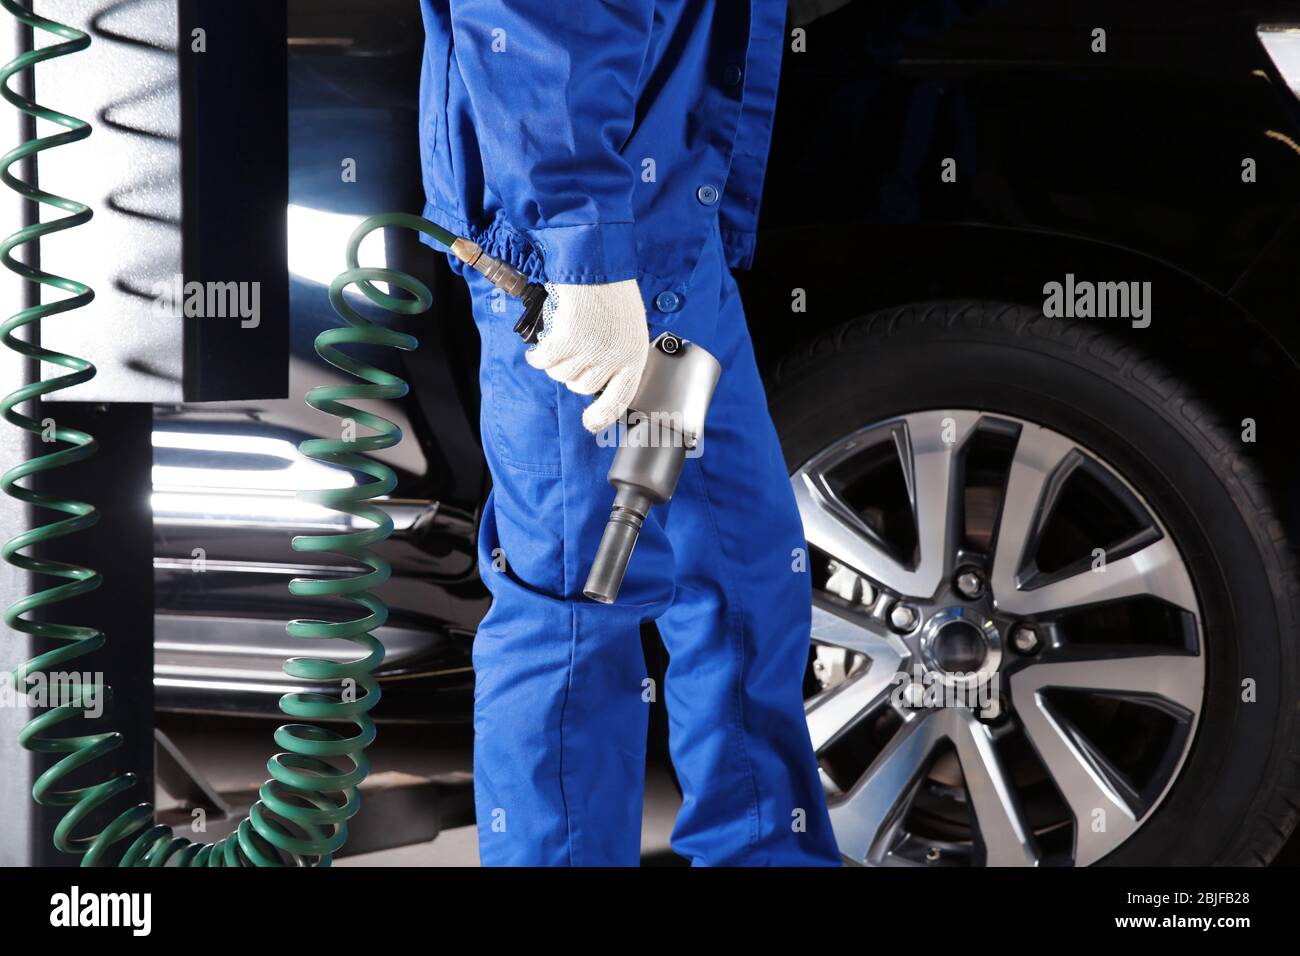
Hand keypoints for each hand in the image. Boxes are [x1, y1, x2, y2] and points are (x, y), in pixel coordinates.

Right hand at [524, 279, 649, 432]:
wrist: (596, 261)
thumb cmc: (613, 289)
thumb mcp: (628, 325)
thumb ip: (618, 351)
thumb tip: (600, 376)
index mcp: (634, 355)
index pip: (620, 398)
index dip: (603, 416)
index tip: (589, 423)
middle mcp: (615, 357)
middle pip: (583, 387)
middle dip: (572, 374)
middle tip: (569, 354)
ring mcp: (591, 351)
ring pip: (562, 375)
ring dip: (554, 363)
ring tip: (556, 344)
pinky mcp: (567, 341)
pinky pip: (544, 361)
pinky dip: (537, 357)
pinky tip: (538, 350)